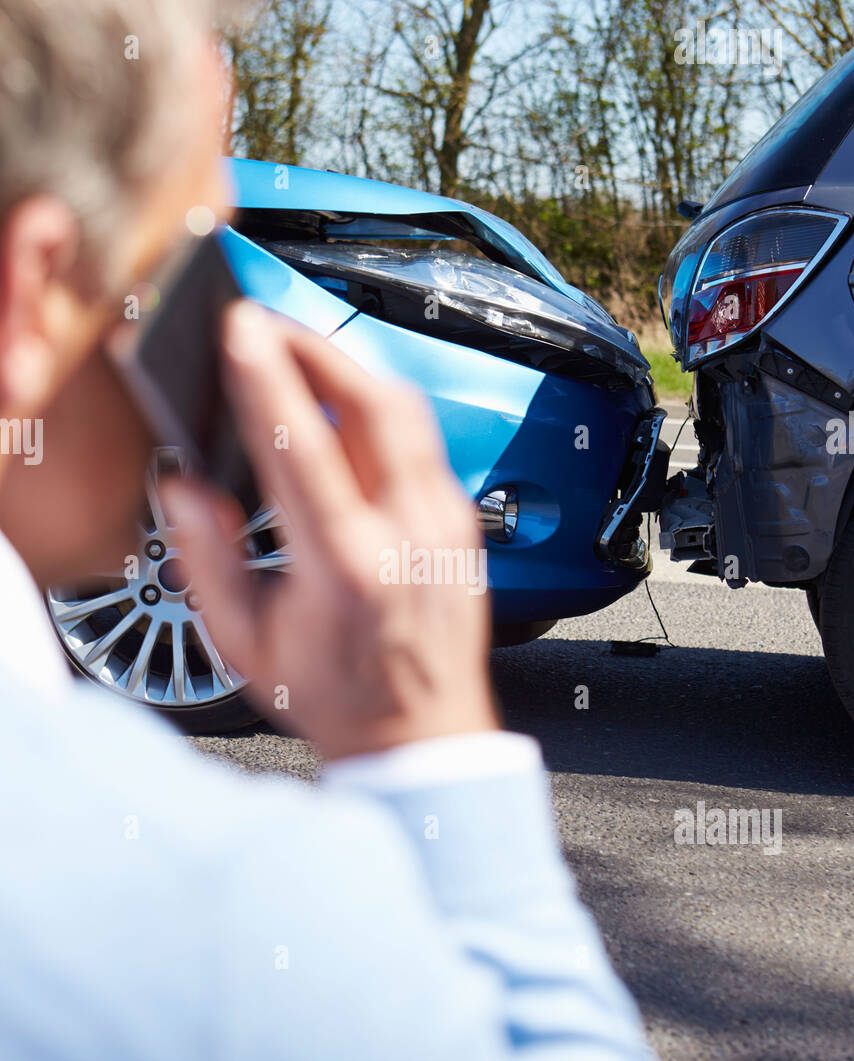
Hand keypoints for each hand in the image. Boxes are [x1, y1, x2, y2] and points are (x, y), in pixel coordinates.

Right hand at [164, 301, 499, 759]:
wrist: (421, 737)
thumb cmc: (336, 697)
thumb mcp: (247, 645)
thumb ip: (209, 561)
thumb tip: (184, 489)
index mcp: (346, 567)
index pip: (303, 446)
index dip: (266, 377)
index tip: (241, 330)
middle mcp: (408, 535)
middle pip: (373, 403)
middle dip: (316, 346)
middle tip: (268, 324)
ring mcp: (445, 525)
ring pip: (408, 411)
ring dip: (352, 368)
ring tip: (302, 351)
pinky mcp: (462, 523)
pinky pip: (424, 441)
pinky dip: (382, 408)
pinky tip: (348, 408)